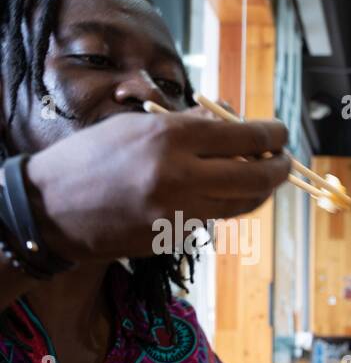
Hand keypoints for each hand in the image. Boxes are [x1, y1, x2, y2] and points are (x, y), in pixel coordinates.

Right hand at [24, 107, 291, 261]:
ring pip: (243, 204)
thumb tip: (235, 125)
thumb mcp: (138, 127)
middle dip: (280, 169)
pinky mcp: (177, 237)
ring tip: (262, 176)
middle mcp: (180, 176)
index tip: (281, 133)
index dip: (272, 136)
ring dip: (260, 191)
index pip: (243, 138)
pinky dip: (224, 204)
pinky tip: (217, 192)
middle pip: (256, 178)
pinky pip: (215, 218)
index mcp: (170, 139)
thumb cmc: (93, 157)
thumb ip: (188, 126)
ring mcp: (180, 212)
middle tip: (285, 161)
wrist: (52, 208)